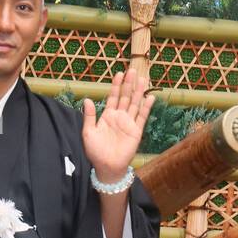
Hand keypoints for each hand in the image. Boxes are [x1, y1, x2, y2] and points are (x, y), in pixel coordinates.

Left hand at [82, 68, 153, 182]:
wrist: (107, 167)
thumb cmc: (96, 151)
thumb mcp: (88, 132)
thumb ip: (89, 116)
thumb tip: (87, 100)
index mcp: (107, 116)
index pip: (113, 97)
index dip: (116, 85)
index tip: (119, 74)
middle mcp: (119, 117)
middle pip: (125, 97)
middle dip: (128, 84)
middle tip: (132, 70)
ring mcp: (128, 123)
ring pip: (135, 103)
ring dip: (138, 92)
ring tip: (143, 79)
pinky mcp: (136, 130)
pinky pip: (142, 116)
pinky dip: (146, 106)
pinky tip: (150, 97)